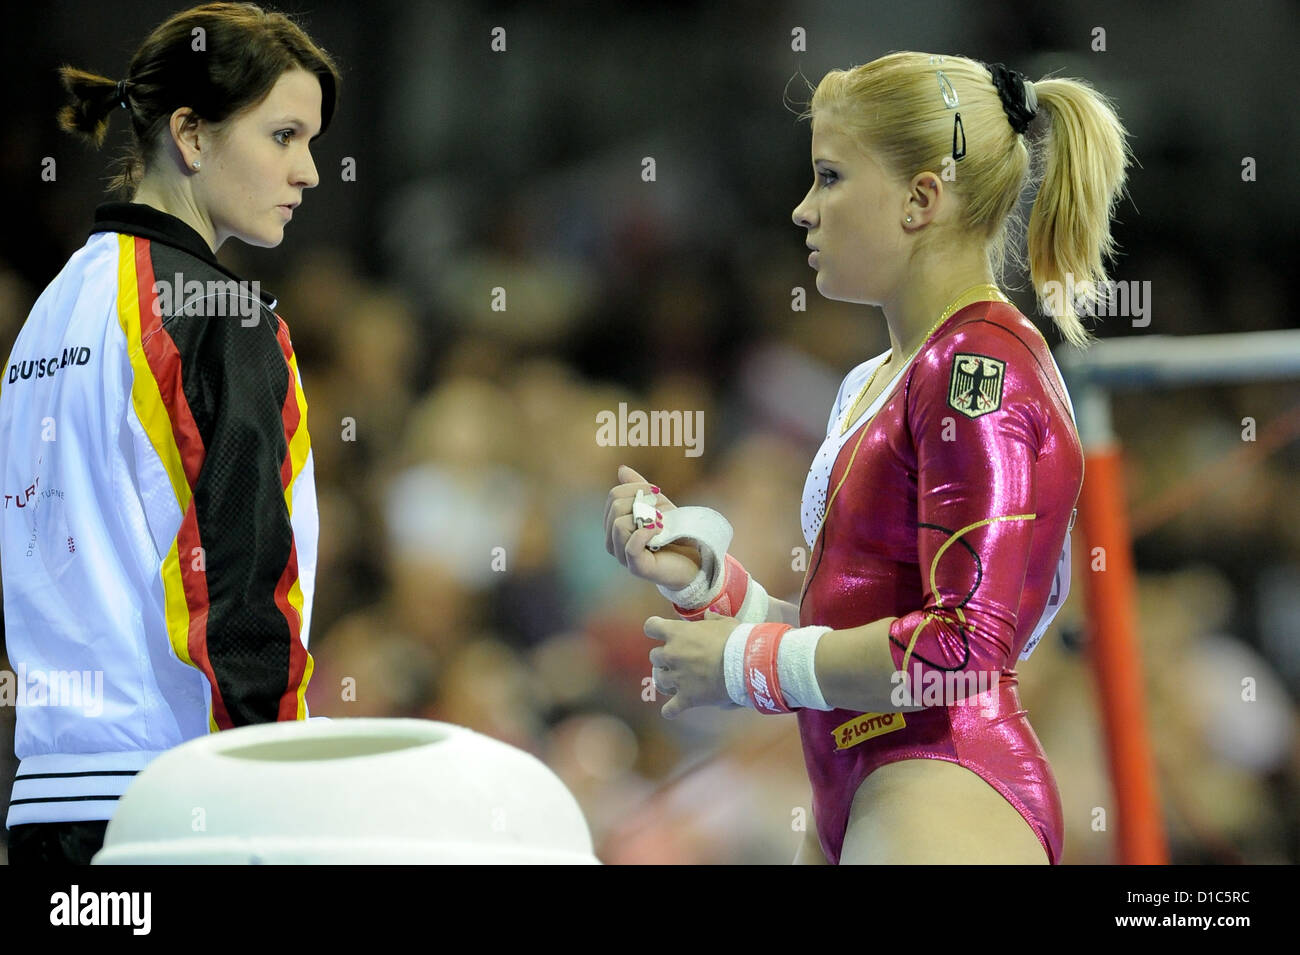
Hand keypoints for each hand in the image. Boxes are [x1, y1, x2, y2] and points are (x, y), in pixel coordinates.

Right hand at [604, 465, 700, 589]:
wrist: (695, 557)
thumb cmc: (674, 532)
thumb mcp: (657, 505)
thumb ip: (639, 489)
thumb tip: (621, 469)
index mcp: (614, 525)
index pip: (613, 496)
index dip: (636, 488)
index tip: (656, 492)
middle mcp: (614, 542)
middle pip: (615, 508)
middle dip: (641, 503)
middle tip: (660, 512)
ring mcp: (624, 556)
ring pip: (618, 525)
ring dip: (645, 518)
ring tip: (662, 523)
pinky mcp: (637, 567)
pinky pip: (630, 546)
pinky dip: (645, 533)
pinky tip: (659, 529)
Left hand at [645, 612, 740, 718]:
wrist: (744, 665)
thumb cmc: (735, 639)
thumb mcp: (725, 623)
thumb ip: (712, 619)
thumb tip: (708, 615)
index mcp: (677, 633)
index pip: (651, 627)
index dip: (655, 629)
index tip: (661, 632)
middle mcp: (671, 655)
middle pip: (654, 656)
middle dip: (664, 657)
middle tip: (679, 659)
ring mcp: (676, 678)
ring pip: (659, 680)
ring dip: (666, 680)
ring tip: (677, 682)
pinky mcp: (686, 698)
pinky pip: (670, 709)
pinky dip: (670, 710)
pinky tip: (673, 709)